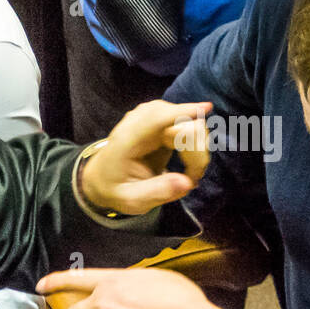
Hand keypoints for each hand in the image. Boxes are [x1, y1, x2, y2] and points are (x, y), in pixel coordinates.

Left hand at [79, 100, 210, 215]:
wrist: (104, 177)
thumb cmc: (116, 188)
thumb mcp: (132, 200)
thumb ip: (157, 192)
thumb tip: (187, 183)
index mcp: (126, 140)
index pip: (154, 118)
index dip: (180, 111)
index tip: (206, 108)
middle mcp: (137, 123)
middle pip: (177, 118)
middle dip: (195, 144)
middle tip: (195, 177)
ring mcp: (149, 119)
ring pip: (184, 120)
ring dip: (196, 145)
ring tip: (191, 173)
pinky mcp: (160, 121)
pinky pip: (186, 125)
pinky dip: (193, 144)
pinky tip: (189, 162)